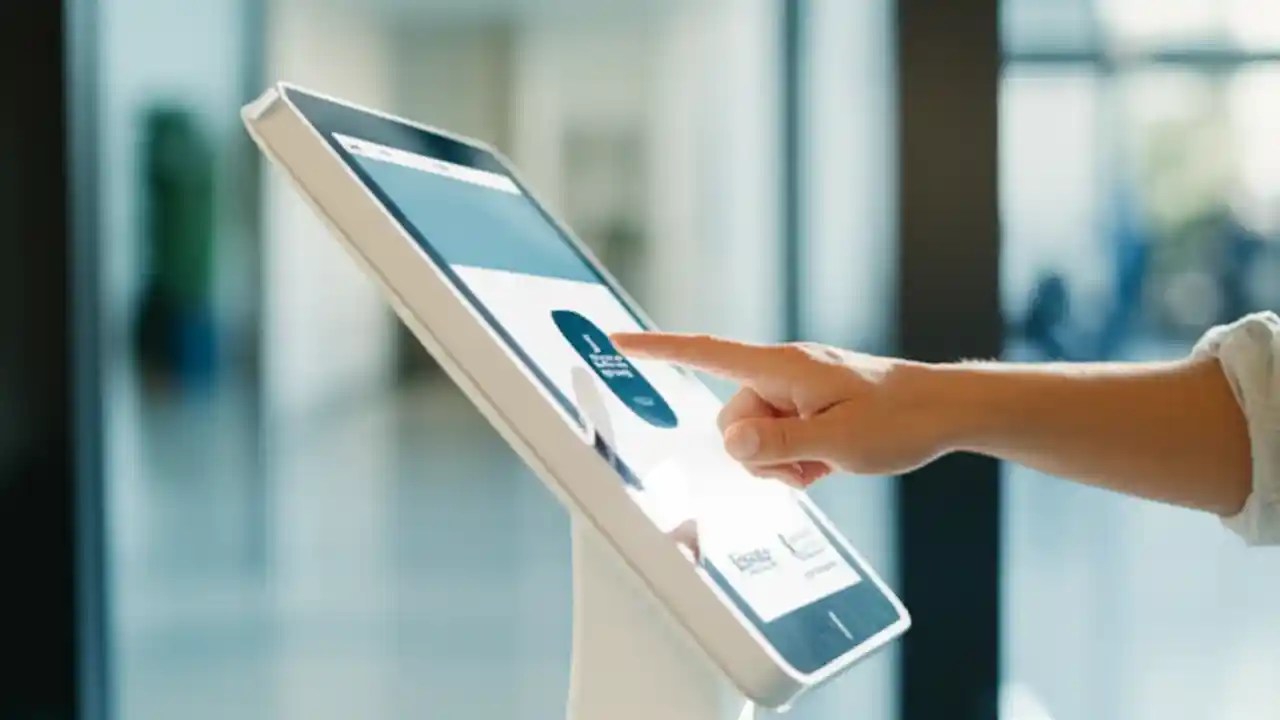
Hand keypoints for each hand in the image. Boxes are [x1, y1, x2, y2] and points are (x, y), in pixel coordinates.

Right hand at [611, 333, 950, 487]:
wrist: (943, 411)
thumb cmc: (897, 419)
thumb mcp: (837, 441)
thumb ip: (777, 443)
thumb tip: (728, 442)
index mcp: (781, 367)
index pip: (706, 352)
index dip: (658, 348)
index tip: (616, 340)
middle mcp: (781, 374)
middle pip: (731, 420)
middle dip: (757, 453)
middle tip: (806, 464)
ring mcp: (794, 393)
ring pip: (752, 438)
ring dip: (778, 462)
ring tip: (822, 464)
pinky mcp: (806, 410)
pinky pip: (775, 442)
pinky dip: (793, 460)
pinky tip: (825, 464)